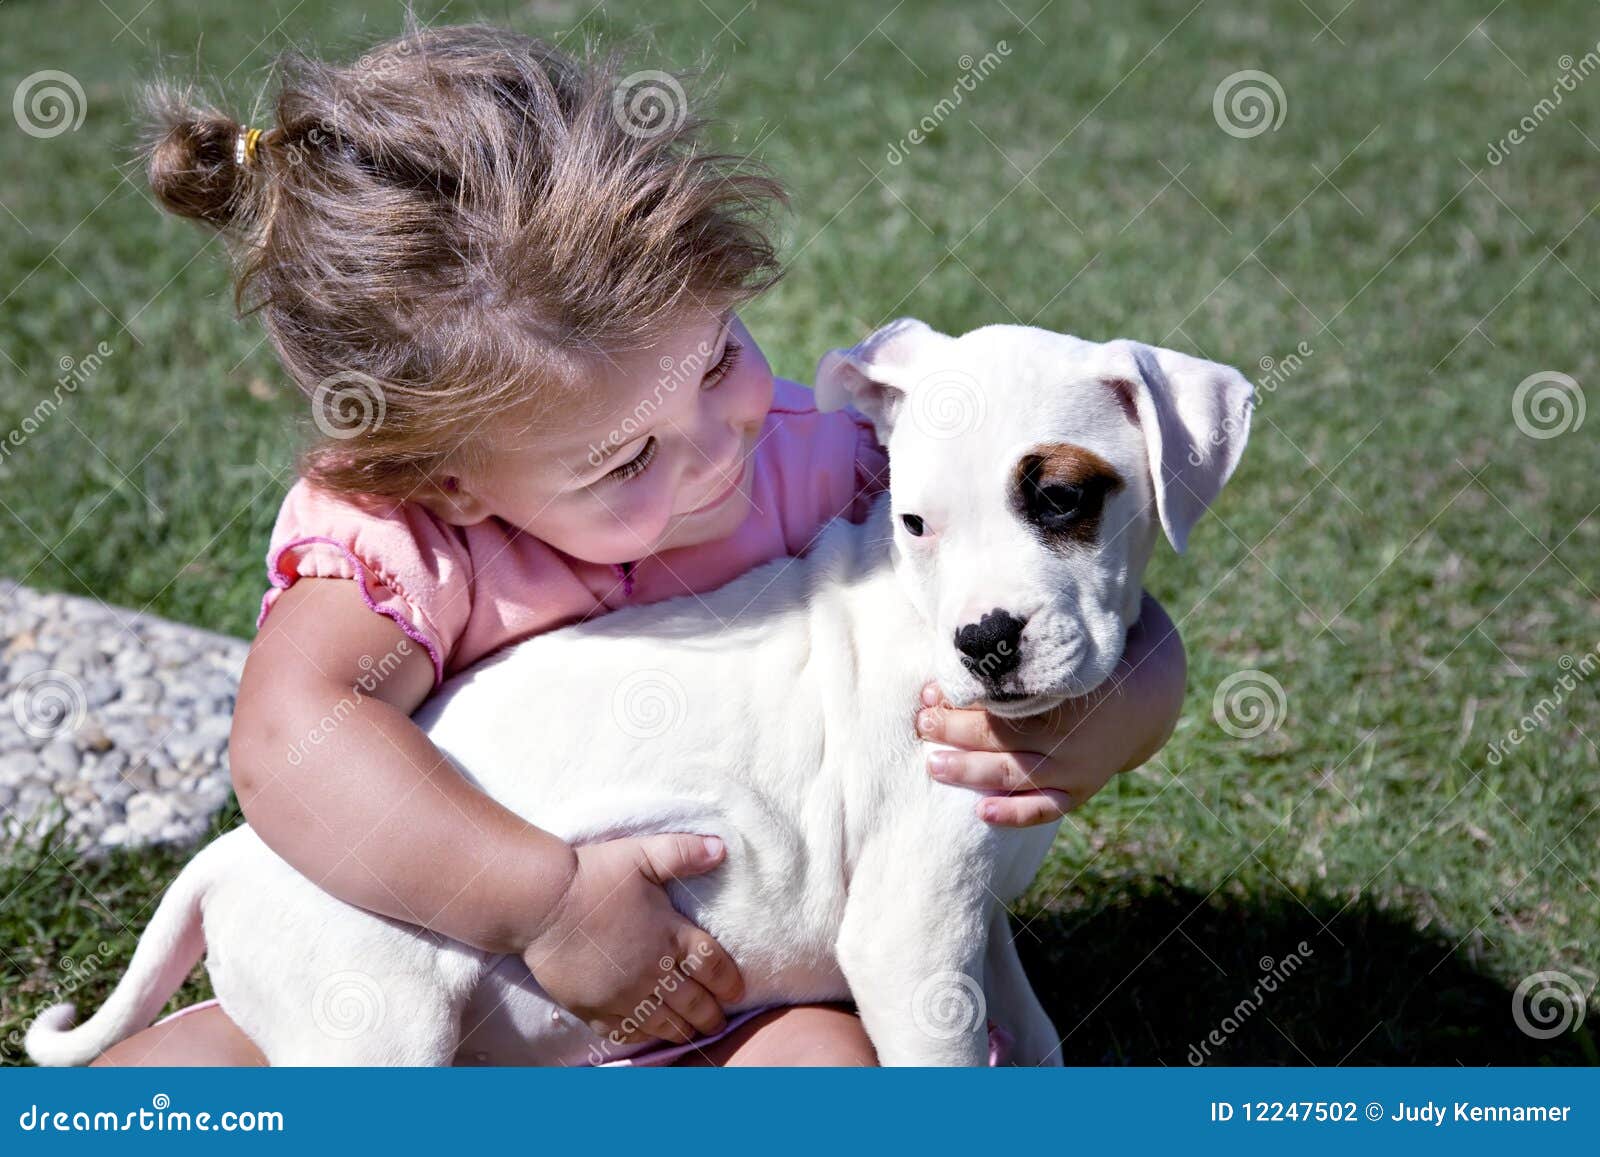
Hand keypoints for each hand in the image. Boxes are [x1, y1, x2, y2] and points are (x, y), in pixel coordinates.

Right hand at [522, 834, 744, 1044]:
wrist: (541, 902)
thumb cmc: (593, 875)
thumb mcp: (642, 854)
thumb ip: (683, 852)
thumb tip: (721, 847)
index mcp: (670, 934)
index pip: (712, 965)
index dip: (729, 982)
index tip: (737, 992)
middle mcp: (652, 970)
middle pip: (693, 1002)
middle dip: (710, 1016)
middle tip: (719, 1022)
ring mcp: (623, 994)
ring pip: (663, 1023)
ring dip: (682, 1030)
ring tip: (691, 1034)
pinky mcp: (593, 1008)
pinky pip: (625, 1032)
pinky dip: (642, 1037)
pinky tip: (648, 1036)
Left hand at [917, 595, 1187, 826]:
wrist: (1148, 698)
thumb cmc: (1090, 661)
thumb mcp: (1072, 639)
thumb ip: (1034, 633)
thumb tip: (980, 602)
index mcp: (1068, 692)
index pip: (1006, 700)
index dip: (965, 699)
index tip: (931, 690)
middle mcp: (1072, 734)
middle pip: (1002, 737)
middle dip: (956, 731)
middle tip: (923, 722)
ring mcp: (1078, 768)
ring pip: (1016, 775)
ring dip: (971, 771)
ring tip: (934, 764)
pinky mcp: (1080, 790)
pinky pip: (1046, 809)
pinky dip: (1015, 813)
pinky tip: (982, 812)